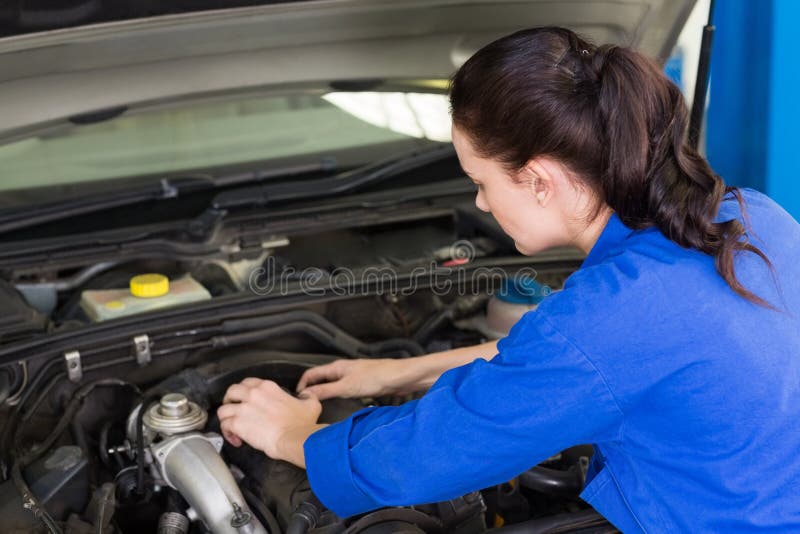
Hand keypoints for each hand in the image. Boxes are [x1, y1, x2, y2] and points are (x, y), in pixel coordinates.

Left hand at [217, 378, 325, 466]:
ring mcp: (244, 409)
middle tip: (234, 408)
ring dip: (226, 418)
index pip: (249, 382)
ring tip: (231, 426)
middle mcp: (253, 394)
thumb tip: (306, 396)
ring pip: (223, 409)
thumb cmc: (301, 425)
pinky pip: (224, 426)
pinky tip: (236, 439)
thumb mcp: (311, 404)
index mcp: (268, 387)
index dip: (245, 390)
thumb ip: (307, 396)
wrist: (294, 439)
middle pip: (232, 391)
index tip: (247, 398)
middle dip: (230, 399)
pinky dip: (227, 433)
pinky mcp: (238, 424)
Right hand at [296, 358, 414, 399]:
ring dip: (325, 395)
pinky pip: (345, 391)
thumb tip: (305, 394)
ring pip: (333, 386)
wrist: (401, 378)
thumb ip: (325, 391)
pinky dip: (339, 398)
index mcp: (336, 367)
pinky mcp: (363, 384)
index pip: (311, 373)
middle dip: (312, 391)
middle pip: (321, 380)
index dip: (302, 385)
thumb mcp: (347, 387)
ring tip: (320, 409)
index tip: (297, 399)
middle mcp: (343, 370)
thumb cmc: (377, 377)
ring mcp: (353, 377)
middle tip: (306, 407)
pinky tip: (341, 407)